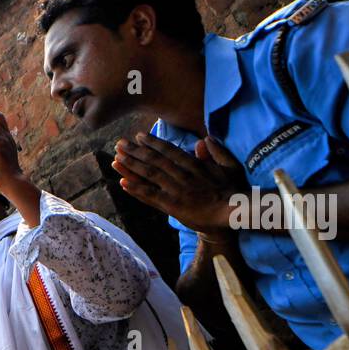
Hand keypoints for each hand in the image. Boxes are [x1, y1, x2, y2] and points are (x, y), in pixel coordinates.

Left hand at [112, 133, 245, 234]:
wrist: (232, 213)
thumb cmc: (232, 189)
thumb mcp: (229, 165)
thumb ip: (215, 152)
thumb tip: (204, 139)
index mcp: (194, 165)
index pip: (169, 151)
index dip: (152, 143)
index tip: (139, 136)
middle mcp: (182, 175)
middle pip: (154, 160)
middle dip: (135, 151)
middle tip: (120, 143)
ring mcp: (176, 190)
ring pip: (149, 175)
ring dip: (131, 166)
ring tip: (116, 158)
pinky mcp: (172, 206)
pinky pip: (151, 195)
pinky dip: (136, 188)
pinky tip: (123, 182)